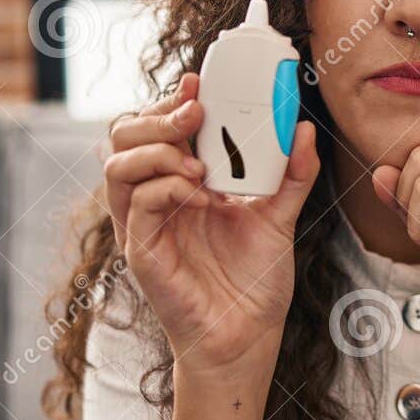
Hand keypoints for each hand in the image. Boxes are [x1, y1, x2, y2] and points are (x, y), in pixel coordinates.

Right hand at [104, 71, 320, 383]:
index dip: (170, 101)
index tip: (199, 83)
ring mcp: (144, 225)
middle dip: (157, 116)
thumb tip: (302, 128)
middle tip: (196, 114)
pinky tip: (198, 194)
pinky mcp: (142, 252)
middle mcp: (155, 200)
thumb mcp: (279, 216)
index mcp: (180, 184)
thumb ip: (292, 174)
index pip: (155, 128)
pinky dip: (165, 188)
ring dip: (157, 151)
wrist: (249, 336)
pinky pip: (137, 204)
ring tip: (198, 164)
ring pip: (117, 165)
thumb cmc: (255, 280)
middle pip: (124, 137)